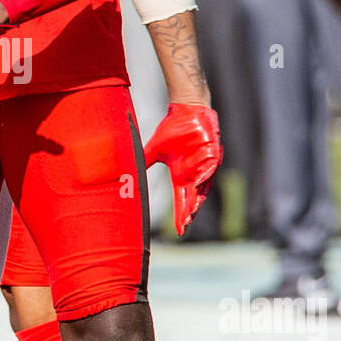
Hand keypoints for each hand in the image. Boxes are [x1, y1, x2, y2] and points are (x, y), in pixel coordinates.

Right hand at [144, 103, 222, 235]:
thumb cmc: (174, 127)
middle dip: (189, 212)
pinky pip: (209, 168)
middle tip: (184, 226)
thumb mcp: (156, 148)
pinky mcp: (213, 153)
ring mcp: (205, 165)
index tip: (179, 231)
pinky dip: (203, 176)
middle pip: (193, 198)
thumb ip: (144, 161)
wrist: (189, 109)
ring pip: (203, 187)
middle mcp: (195, 173)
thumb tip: (126, 171)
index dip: (180, 215)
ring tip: (190, 212)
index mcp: (182, 175)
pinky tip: (197, 185)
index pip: (181, 200)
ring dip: (197, 200)